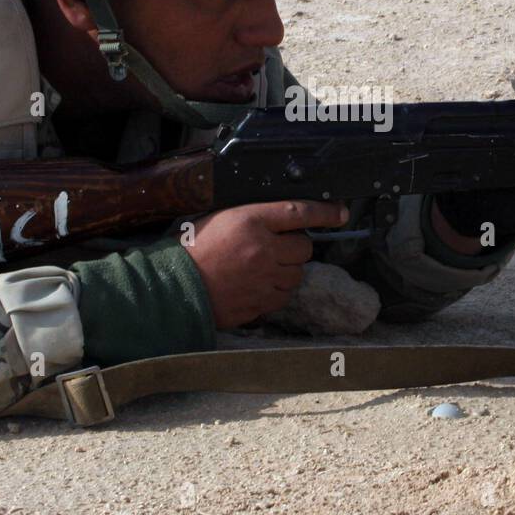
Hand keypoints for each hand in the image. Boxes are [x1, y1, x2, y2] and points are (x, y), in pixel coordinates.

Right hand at [182, 200, 348, 328]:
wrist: (174, 286)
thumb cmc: (193, 249)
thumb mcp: (220, 218)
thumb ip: (253, 217)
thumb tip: (284, 221)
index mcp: (250, 221)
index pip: (299, 212)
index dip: (324, 212)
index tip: (341, 213)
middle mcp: (262, 249)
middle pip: (304, 247)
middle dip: (295, 246)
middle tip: (277, 246)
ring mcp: (263, 279)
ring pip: (297, 274)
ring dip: (287, 269)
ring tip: (264, 267)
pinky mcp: (260, 302)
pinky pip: (284, 295)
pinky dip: (277, 290)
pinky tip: (259, 284)